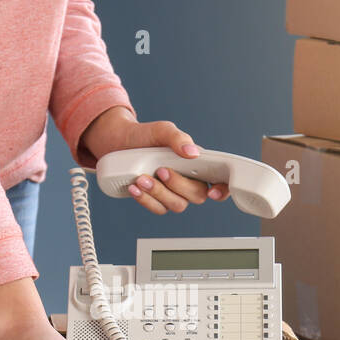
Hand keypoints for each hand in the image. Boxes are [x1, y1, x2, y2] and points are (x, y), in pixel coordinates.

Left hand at [80, 106, 230, 215]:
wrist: (118, 144)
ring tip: (141, 178)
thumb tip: (192, 152)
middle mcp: (187, 181)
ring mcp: (172, 193)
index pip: (219, 181)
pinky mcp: (156, 201)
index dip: (222, 190)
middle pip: (197, 196)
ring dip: (159, 193)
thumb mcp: (162, 130)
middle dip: (178, 185)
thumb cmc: (144, 136)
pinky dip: (145, 200)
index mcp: (196, 164)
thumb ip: (178, 138)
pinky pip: (158, 209)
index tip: (212, 191)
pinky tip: (134, 186)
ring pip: (176, 205)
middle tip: (161, 170)